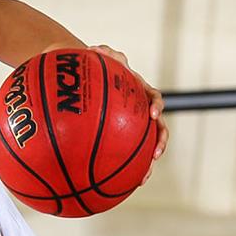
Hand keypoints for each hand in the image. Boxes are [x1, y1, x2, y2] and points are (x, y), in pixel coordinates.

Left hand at [91, 44, 169, 175]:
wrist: (75, 76)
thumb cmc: (85, 65)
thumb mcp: (91, 55)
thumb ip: (99, 53)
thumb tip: (98, 50)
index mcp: (135, 90)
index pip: (151, 96)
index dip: (156, 105)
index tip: (154, 114)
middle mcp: (136, 108)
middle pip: (157, 126)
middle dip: (160, 141)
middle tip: (156, 154)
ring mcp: (128, 124)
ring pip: (143, 145)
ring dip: (146, 162)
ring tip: (141, 178)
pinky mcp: (116, 137)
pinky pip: (121, 154)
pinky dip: (119, 169)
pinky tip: (110, 184)